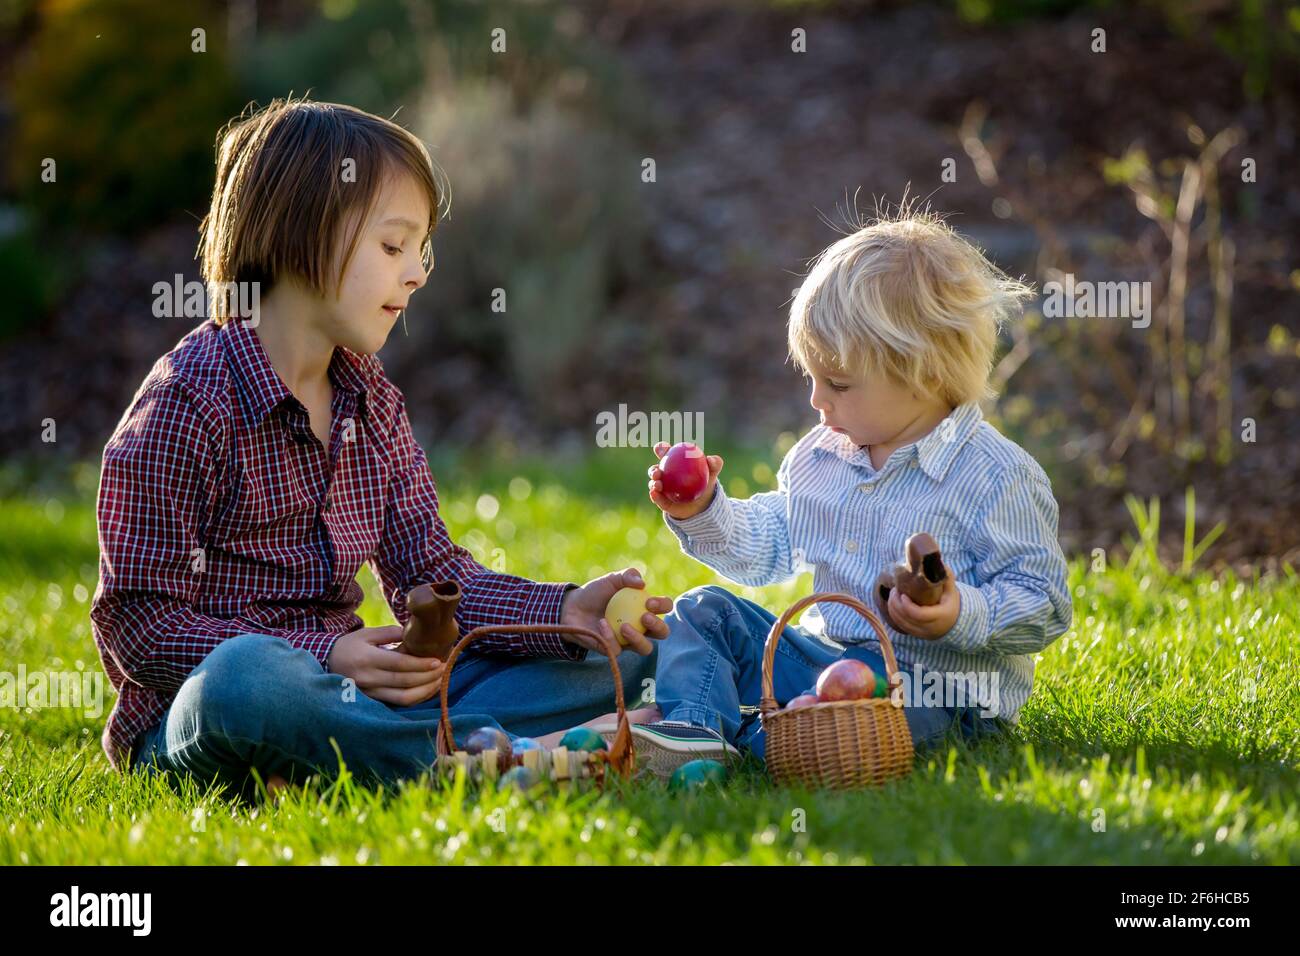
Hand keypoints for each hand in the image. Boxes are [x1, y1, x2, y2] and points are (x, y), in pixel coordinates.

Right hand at [326, 625, 445, 704]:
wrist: (327, 664)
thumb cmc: (350, 646)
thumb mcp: (366, 633)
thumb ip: (390, 632)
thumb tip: (414, 632)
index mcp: (367, 658)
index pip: (398, 664)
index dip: (420, 664)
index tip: (438, 661)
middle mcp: (368, 678)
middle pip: (404, 682)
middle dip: (428, 677)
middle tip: (444, 668)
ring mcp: (370, 692)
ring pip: (403, 697)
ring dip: (425, 690)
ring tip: (440, 680)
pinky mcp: (373, 701)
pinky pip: (398, 703)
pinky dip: (416, 698)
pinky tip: (428, 689)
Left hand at [560, 567, 670, 655]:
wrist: (572, 607)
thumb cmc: (595, 593)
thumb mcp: (610, 580)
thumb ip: (627, 576)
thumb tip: (642, 584)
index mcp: (644, 608)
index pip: (664, 608)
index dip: (663, 606)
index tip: (649, 602)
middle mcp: (641, 627)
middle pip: (662, 633)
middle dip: (658, 626)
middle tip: (644, 617)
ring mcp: (628, 641)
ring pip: (645, 648)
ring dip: (639, 638)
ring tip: (625, 627)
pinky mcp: (613, 650)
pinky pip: (618, 649)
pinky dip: (610, 637)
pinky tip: (602, 624)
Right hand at [647, 440, 723, 519]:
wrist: (705, 503)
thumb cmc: (707, 481)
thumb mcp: (713, 471)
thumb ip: (714, 463)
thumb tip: (710, 459)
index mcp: (673, 462)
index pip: (665, 453)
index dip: (661, 448)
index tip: (662, 448)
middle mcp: (664, 474)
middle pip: (655, 469)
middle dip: (653, 469)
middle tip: (658, 471)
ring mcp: (662, 487)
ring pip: (654, 484)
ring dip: (653, 483)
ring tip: (657, 484)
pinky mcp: (661, 500)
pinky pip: (657, 498)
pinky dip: (654, 496)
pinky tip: (654, 493)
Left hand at [886, 565, 959, 639]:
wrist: (955, 622)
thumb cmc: (951, 603)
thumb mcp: (952, 591)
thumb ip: (946, 577)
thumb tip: (937, 562)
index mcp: (940, 617)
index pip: (919, 614)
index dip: (907, 605)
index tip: (902, 593)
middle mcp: (930, 628)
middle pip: (907, 619)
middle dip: (896, 604)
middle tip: (894, 590)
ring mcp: (922, 633)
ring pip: (901, 624)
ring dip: (893, 609)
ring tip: (893, 595)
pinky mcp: (916, 634)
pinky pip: (901, 627)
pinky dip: (894, 616)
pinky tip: (893, 604)